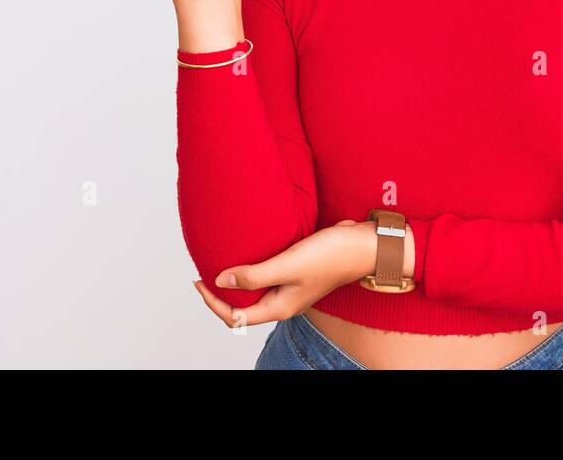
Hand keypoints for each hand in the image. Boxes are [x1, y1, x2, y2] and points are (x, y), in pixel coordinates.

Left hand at [191, 220, 374, 327]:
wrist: (363, 245)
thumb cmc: (331, 256)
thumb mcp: (288, 264)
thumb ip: (253, 274)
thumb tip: (220, 280)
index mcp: (280, 307)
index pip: (235, 316)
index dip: (213, 302)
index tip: (198, 280)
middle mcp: (284, 302)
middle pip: (242, 307)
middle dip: (220, 293)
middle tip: (203, 271)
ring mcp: (291, 288)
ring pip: (255, 291)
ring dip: (236, 281)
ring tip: (220, 262)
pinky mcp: (297, 273)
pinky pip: (268, 276)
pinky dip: (253, 269)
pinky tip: (249, 253)